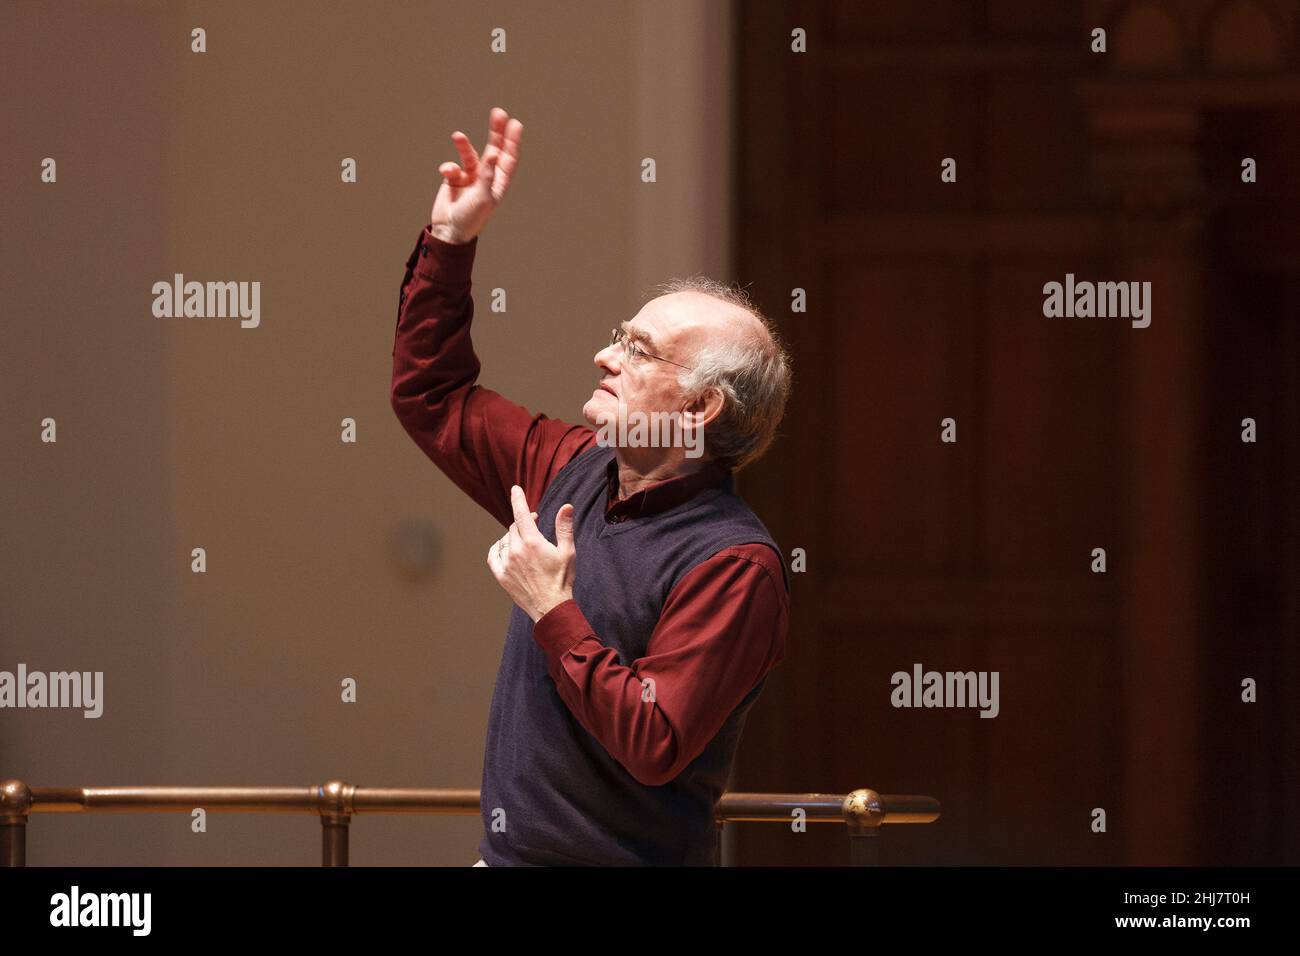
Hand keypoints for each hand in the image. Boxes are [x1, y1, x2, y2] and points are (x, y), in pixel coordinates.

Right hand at [431, 106, 522, 243]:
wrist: (450, 230)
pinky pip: (452, 166)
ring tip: (457, 136)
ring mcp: (470, 177)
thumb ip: (487, 174)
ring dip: (464, 145)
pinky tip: (448, 173)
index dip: (512, 141)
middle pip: (494, 149)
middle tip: (498, 113)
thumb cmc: (471, 218)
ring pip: (470, 155)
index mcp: (499, 183)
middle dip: (496, 132)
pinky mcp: (454, 178)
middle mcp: (486, 177)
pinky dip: (449, 167)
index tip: (515, 123)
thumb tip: (492, 153)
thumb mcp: (483, 197)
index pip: (509, 158)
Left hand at [486, 486, 575, 622]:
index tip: (515, 489)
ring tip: (525, 542)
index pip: (522, 514)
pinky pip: (494, 555)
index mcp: (533, 542)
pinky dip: (498, 548)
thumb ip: (564, 527)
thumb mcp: (568, 552)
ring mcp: (507, 563)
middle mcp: (516, 551)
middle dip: (524, 522)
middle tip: (535, 525)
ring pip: (505, 540)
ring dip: (513, 536)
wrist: (551, 607)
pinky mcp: (501, 576)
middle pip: (514, 527)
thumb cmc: (562, 579)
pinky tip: (505, 548)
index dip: (518, 499)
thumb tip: (566, 506)